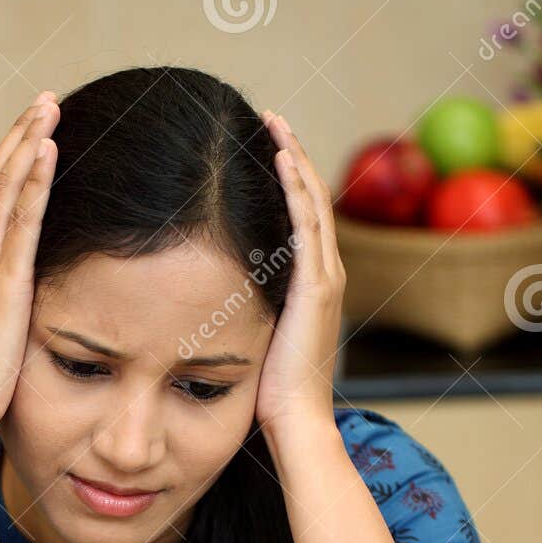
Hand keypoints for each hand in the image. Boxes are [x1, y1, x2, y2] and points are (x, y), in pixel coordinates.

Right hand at [0, 91, 58, 431]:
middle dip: (18, 136)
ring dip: (28, 141)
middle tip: (42, 101)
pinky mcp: (7, 278)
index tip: (25, 137)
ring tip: (49, 106)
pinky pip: (23, 215)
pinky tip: (50, 147)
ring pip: (6, 185)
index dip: (4, 164)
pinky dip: (36, 177)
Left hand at [254, 111, 344, 442]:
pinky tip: (279, 158)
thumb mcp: (257, 338)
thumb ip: (247, 310)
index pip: (302, 218)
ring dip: (292, 159)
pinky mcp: (316, 287)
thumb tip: (215, 295)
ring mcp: (325, 278)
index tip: (265, 148)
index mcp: (313, 286)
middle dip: (291, 155)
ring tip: (273, 124)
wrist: (296, 422)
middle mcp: (326, 274)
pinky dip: (294, 188)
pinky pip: (306, 224)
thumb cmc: (272, 395)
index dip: (287, 180)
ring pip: (311, 201)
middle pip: (311, 198)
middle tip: (270, 119)